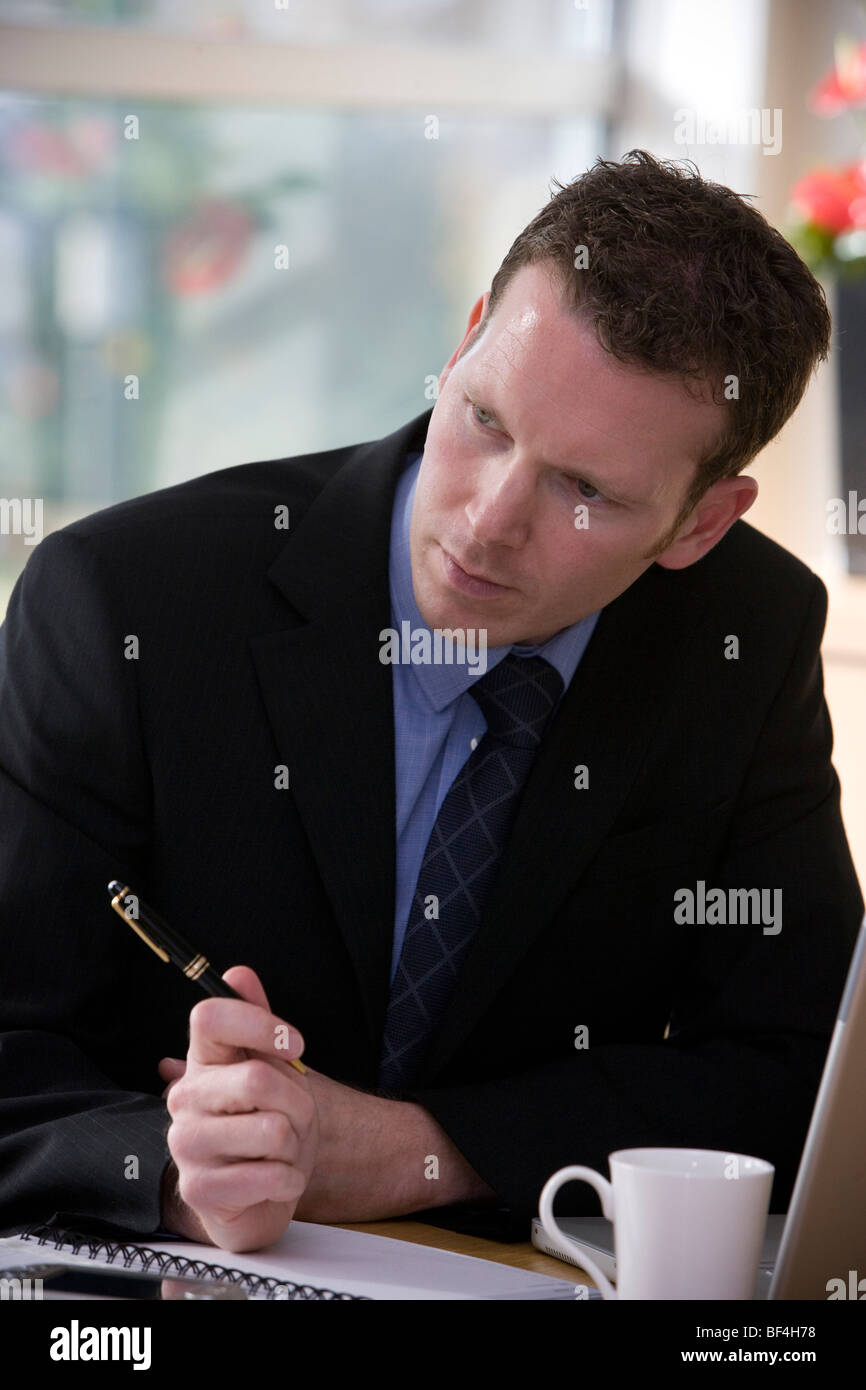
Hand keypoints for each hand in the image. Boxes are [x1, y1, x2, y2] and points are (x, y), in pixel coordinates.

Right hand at [161, 965, 316, 1252]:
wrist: (261, 1193)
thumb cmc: (267, 1124)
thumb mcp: (271, 1068)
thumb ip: (257, 1021)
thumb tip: (238, 973)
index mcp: (202, 1061)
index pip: (211, 1017)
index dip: (260, 1025)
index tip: (294, 1046)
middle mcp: (184, 1098)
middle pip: (257, 1079)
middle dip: (298, 1103)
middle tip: (295, 1119)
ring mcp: (185, 1145)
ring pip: (272, 1129)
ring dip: (296, 1145)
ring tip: (281, 1152)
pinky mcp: (198, 1190)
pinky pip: (270, 1174)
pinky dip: (289, 1179)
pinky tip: (275, 1180)